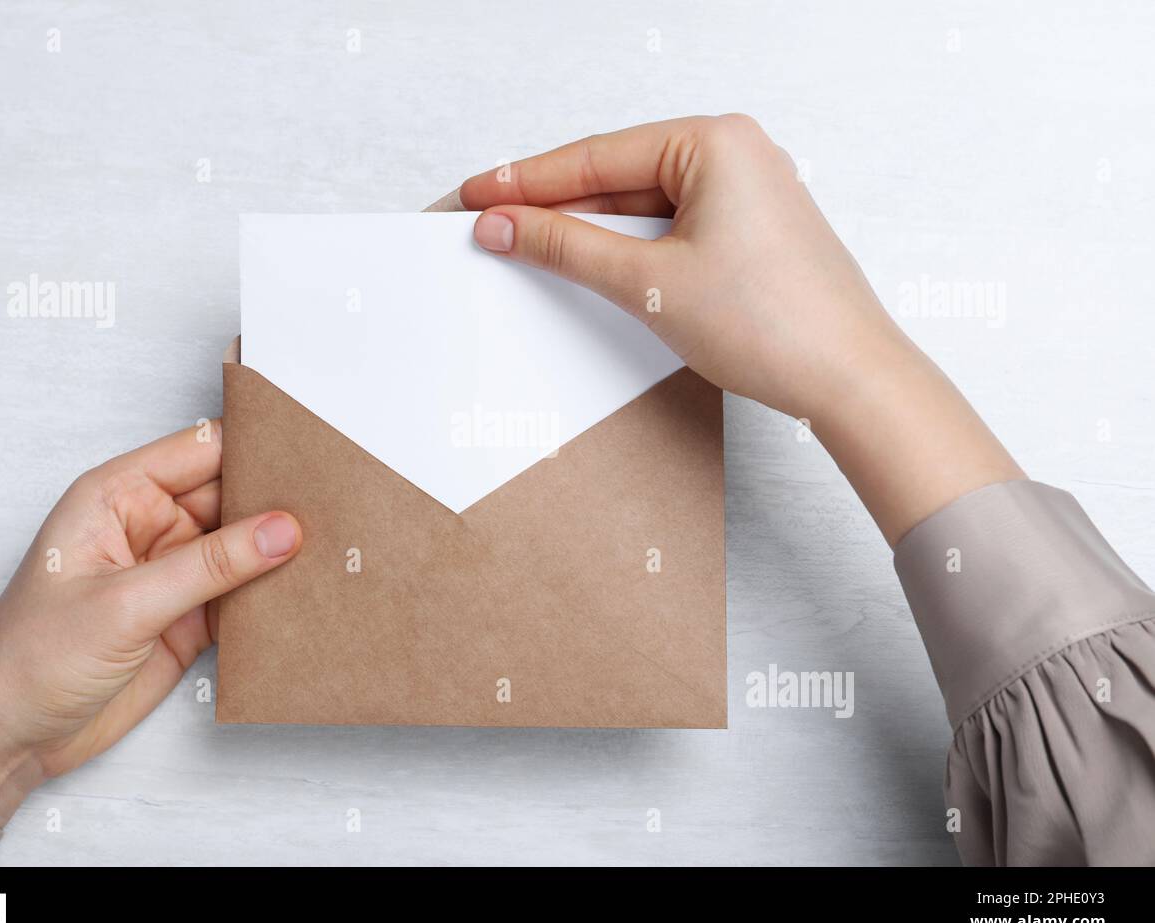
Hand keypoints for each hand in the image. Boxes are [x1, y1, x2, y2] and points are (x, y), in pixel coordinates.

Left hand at [0, 421, 301, 825]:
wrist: (11, 740)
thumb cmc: (29, 659)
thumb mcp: (125, 605)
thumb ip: (209, 565)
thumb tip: (280, 530)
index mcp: (117, 496)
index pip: (201, 451)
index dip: (254, 446)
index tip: (308, 451)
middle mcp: (148, 526)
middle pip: (232, 496)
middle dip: (279, 501)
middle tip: (335, 505)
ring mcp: (171, 572)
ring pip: (245, 546)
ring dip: (281, 551)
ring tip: (335, 548)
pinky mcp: (190, 617)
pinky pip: (244, 594)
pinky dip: (273, 596)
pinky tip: (306, 593)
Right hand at [456, 115, 1022, 542]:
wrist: (849, 380)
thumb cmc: (773, 324)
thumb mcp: (647, 283)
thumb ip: (566, 247)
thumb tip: (506, 225)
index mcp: (715, 141)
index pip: (594, 157)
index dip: (524, 181)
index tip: (475, 194)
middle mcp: (735, 154)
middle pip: (616, 175)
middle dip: (551, 204)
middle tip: (490, 222)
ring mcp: (746, 192)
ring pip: (642, 204)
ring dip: (587, 229)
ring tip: (527, 248)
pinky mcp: (749, 231)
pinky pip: (671, 227)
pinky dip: (627, 246)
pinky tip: (589, 263)